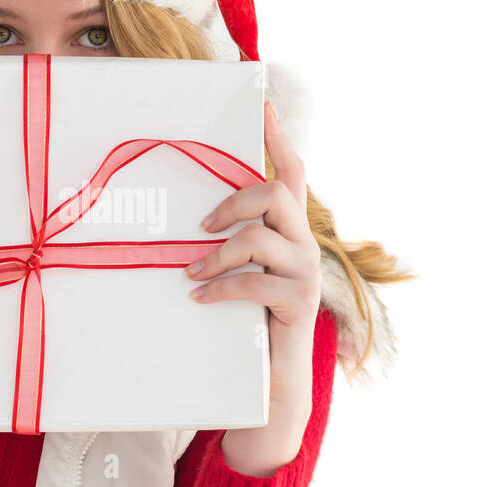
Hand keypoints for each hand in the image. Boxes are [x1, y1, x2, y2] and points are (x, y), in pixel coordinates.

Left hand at [184, 101, 321, 474]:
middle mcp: (305, 244)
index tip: (262, 102)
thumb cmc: (244, 322)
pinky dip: (220, 288)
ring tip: (190, 273)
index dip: (276, 136)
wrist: (272, 384)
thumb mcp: (236, 273)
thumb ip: (223, 243)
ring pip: (262, 237)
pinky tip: (198, 297)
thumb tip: (179, 223)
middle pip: (276, 192)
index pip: (291, 171)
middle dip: (233, 200)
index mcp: (290, 229)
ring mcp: (306, 273)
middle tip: (201, 226)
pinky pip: (255, 283)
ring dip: (218, 253)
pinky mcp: (299, 305)